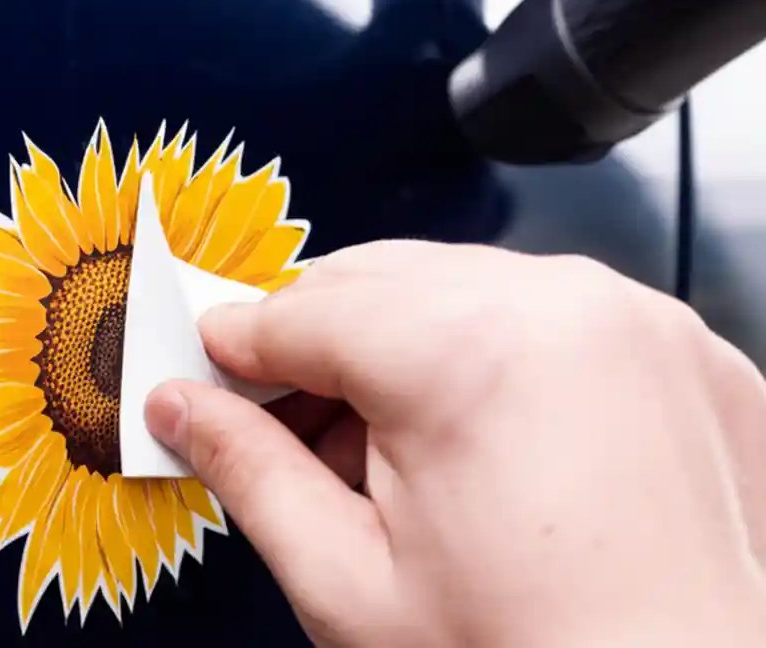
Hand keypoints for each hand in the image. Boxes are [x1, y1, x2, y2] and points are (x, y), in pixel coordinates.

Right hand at [145, 240, 765, 647]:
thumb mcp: (349, 581)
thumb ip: (249, 472)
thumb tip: (181, 407)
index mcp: (465, 354)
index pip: (301, 310)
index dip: (236, 347)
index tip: (206, 371)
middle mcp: (562, 307)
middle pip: (379, 280)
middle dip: (315, 344)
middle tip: (282, 422)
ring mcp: (635, 320)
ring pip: (461, 286)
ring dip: (400, 348)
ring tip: (386, 456)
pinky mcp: (680, 350)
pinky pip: (548, 314)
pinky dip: (491, 356)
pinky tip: (475, 445)